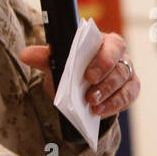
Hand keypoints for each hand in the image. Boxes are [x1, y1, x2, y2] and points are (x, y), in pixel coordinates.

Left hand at [18, 32, 139, 116]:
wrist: (78, 84)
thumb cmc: (72, 67)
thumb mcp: (58, 62)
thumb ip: (45, 57)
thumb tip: (26, 55)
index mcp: (104, 42)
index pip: (113, 46)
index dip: (103, 61)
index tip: (88, 76)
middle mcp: (119, 56)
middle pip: (121, 67)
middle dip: (105, 83)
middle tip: (90, 96)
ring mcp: (127, 73)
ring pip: (126, 83)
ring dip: (109, 97)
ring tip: (92, 107)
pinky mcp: (130, 89)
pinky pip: (128, 97)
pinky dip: (114, 105)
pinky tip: (99, 112)